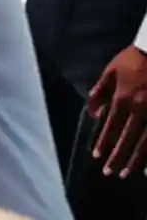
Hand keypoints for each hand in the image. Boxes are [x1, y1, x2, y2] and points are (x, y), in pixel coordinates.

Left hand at [89, 45, 146, 177]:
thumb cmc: (133, 59)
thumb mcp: (111, 71)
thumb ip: (99, 91)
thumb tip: (92, 111)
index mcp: (122, 98)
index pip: (110, 126)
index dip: (103, 142)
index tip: (97, 156)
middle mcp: (138, 108)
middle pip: (126, 138)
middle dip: (117, 157)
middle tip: (109, 173)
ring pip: (144, 142)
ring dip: (134, 160)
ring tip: (127, 173)